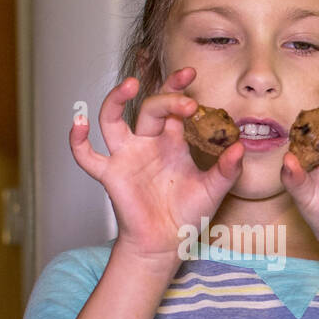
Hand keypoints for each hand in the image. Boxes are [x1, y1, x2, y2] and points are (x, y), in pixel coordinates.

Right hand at [68, 69, 243, 261]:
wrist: (167, 243)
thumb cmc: (187, 214)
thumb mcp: (213, 190)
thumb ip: (228, 170)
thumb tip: (240, 147)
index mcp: (171, 140)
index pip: (172, 105)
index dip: (179, 89)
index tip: (190, 75)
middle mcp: (147, 142)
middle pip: (150, 108)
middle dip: (167, 99)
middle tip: (187, 104)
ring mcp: (126, 156)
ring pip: (112, 119)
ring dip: (116, 99)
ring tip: (129, 85)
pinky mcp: (111, 174)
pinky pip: (87, 156)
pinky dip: (78, 141)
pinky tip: (78, 124)